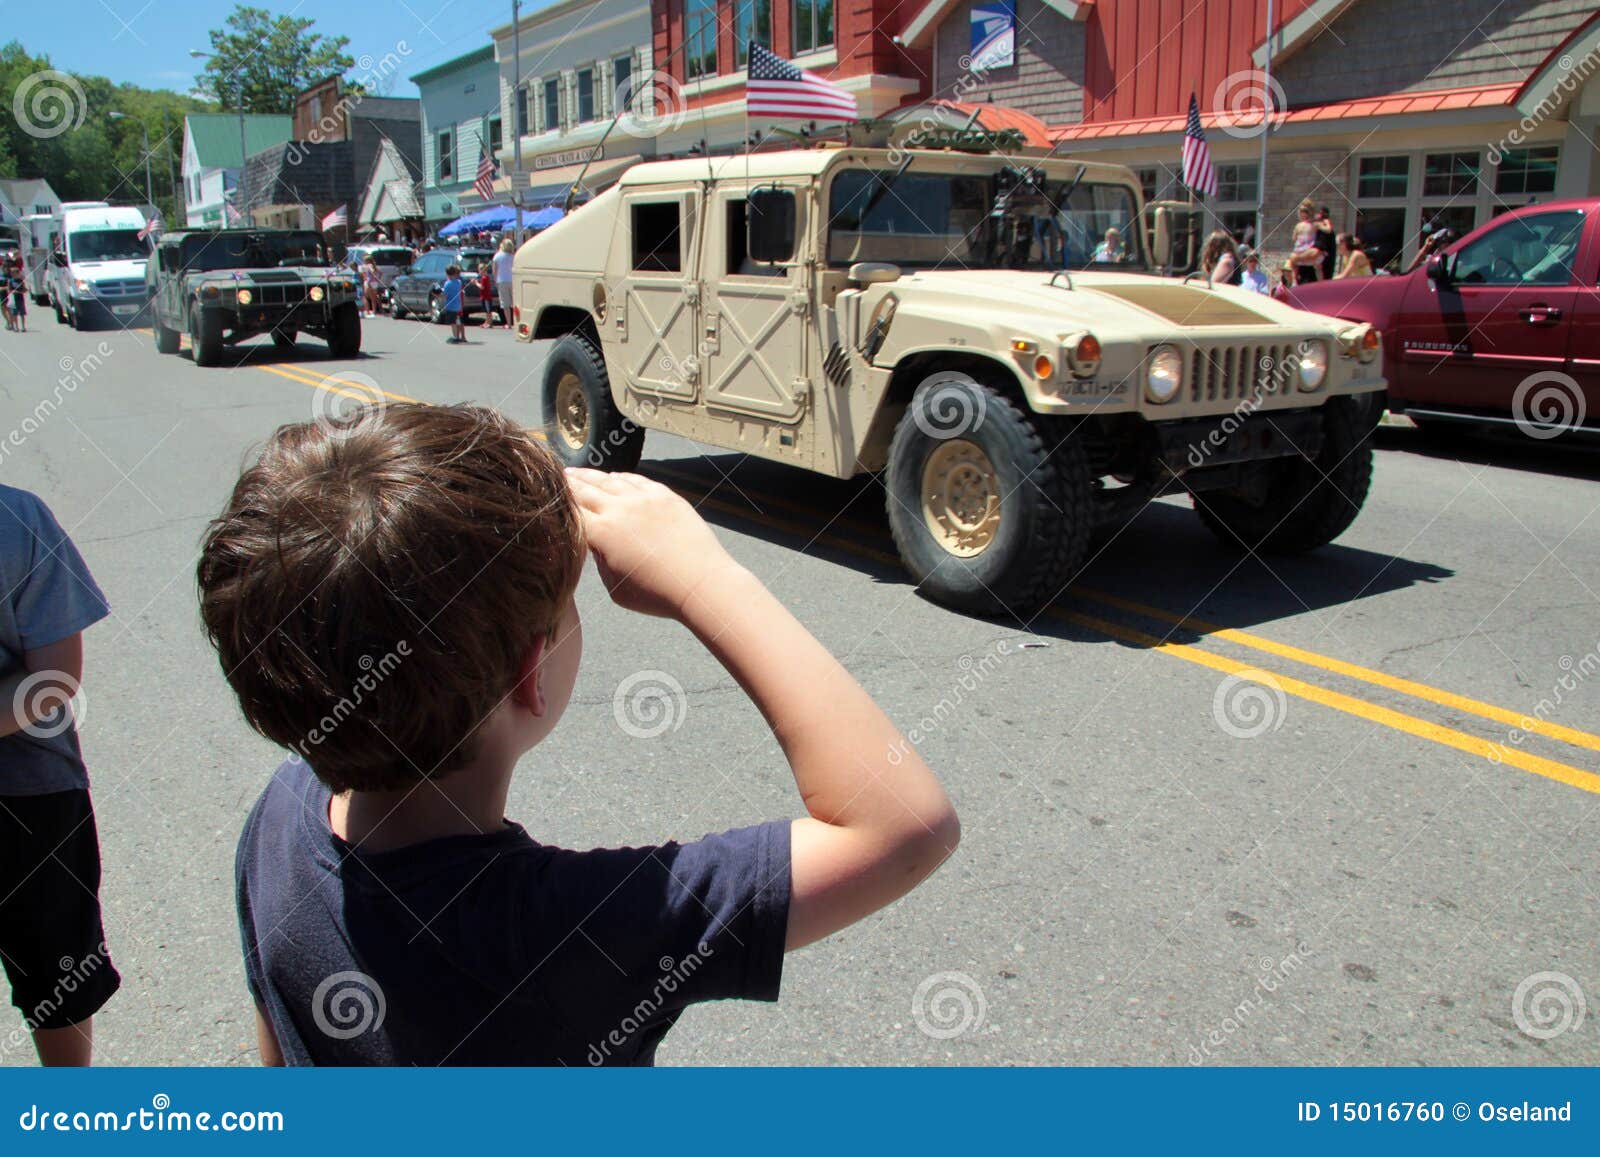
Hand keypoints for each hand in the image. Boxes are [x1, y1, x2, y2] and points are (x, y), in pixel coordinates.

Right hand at [565, 468, 741, 618]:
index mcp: (601, 534)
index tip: (544, 499)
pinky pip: (636, 479)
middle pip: (584, 490)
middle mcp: (619, 509)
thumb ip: (599, 560)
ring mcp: (644, 498)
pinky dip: (620, 477)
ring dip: (589, 476)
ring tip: (575, 472)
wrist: (701, 583)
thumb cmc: (657, 594)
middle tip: (552, 476)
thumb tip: (594, 543)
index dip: (555, 505)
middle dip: (566, 484)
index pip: (569, 512)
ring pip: (609, 479)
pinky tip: (613, 476)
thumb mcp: (615, 588)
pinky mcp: (665, 496)